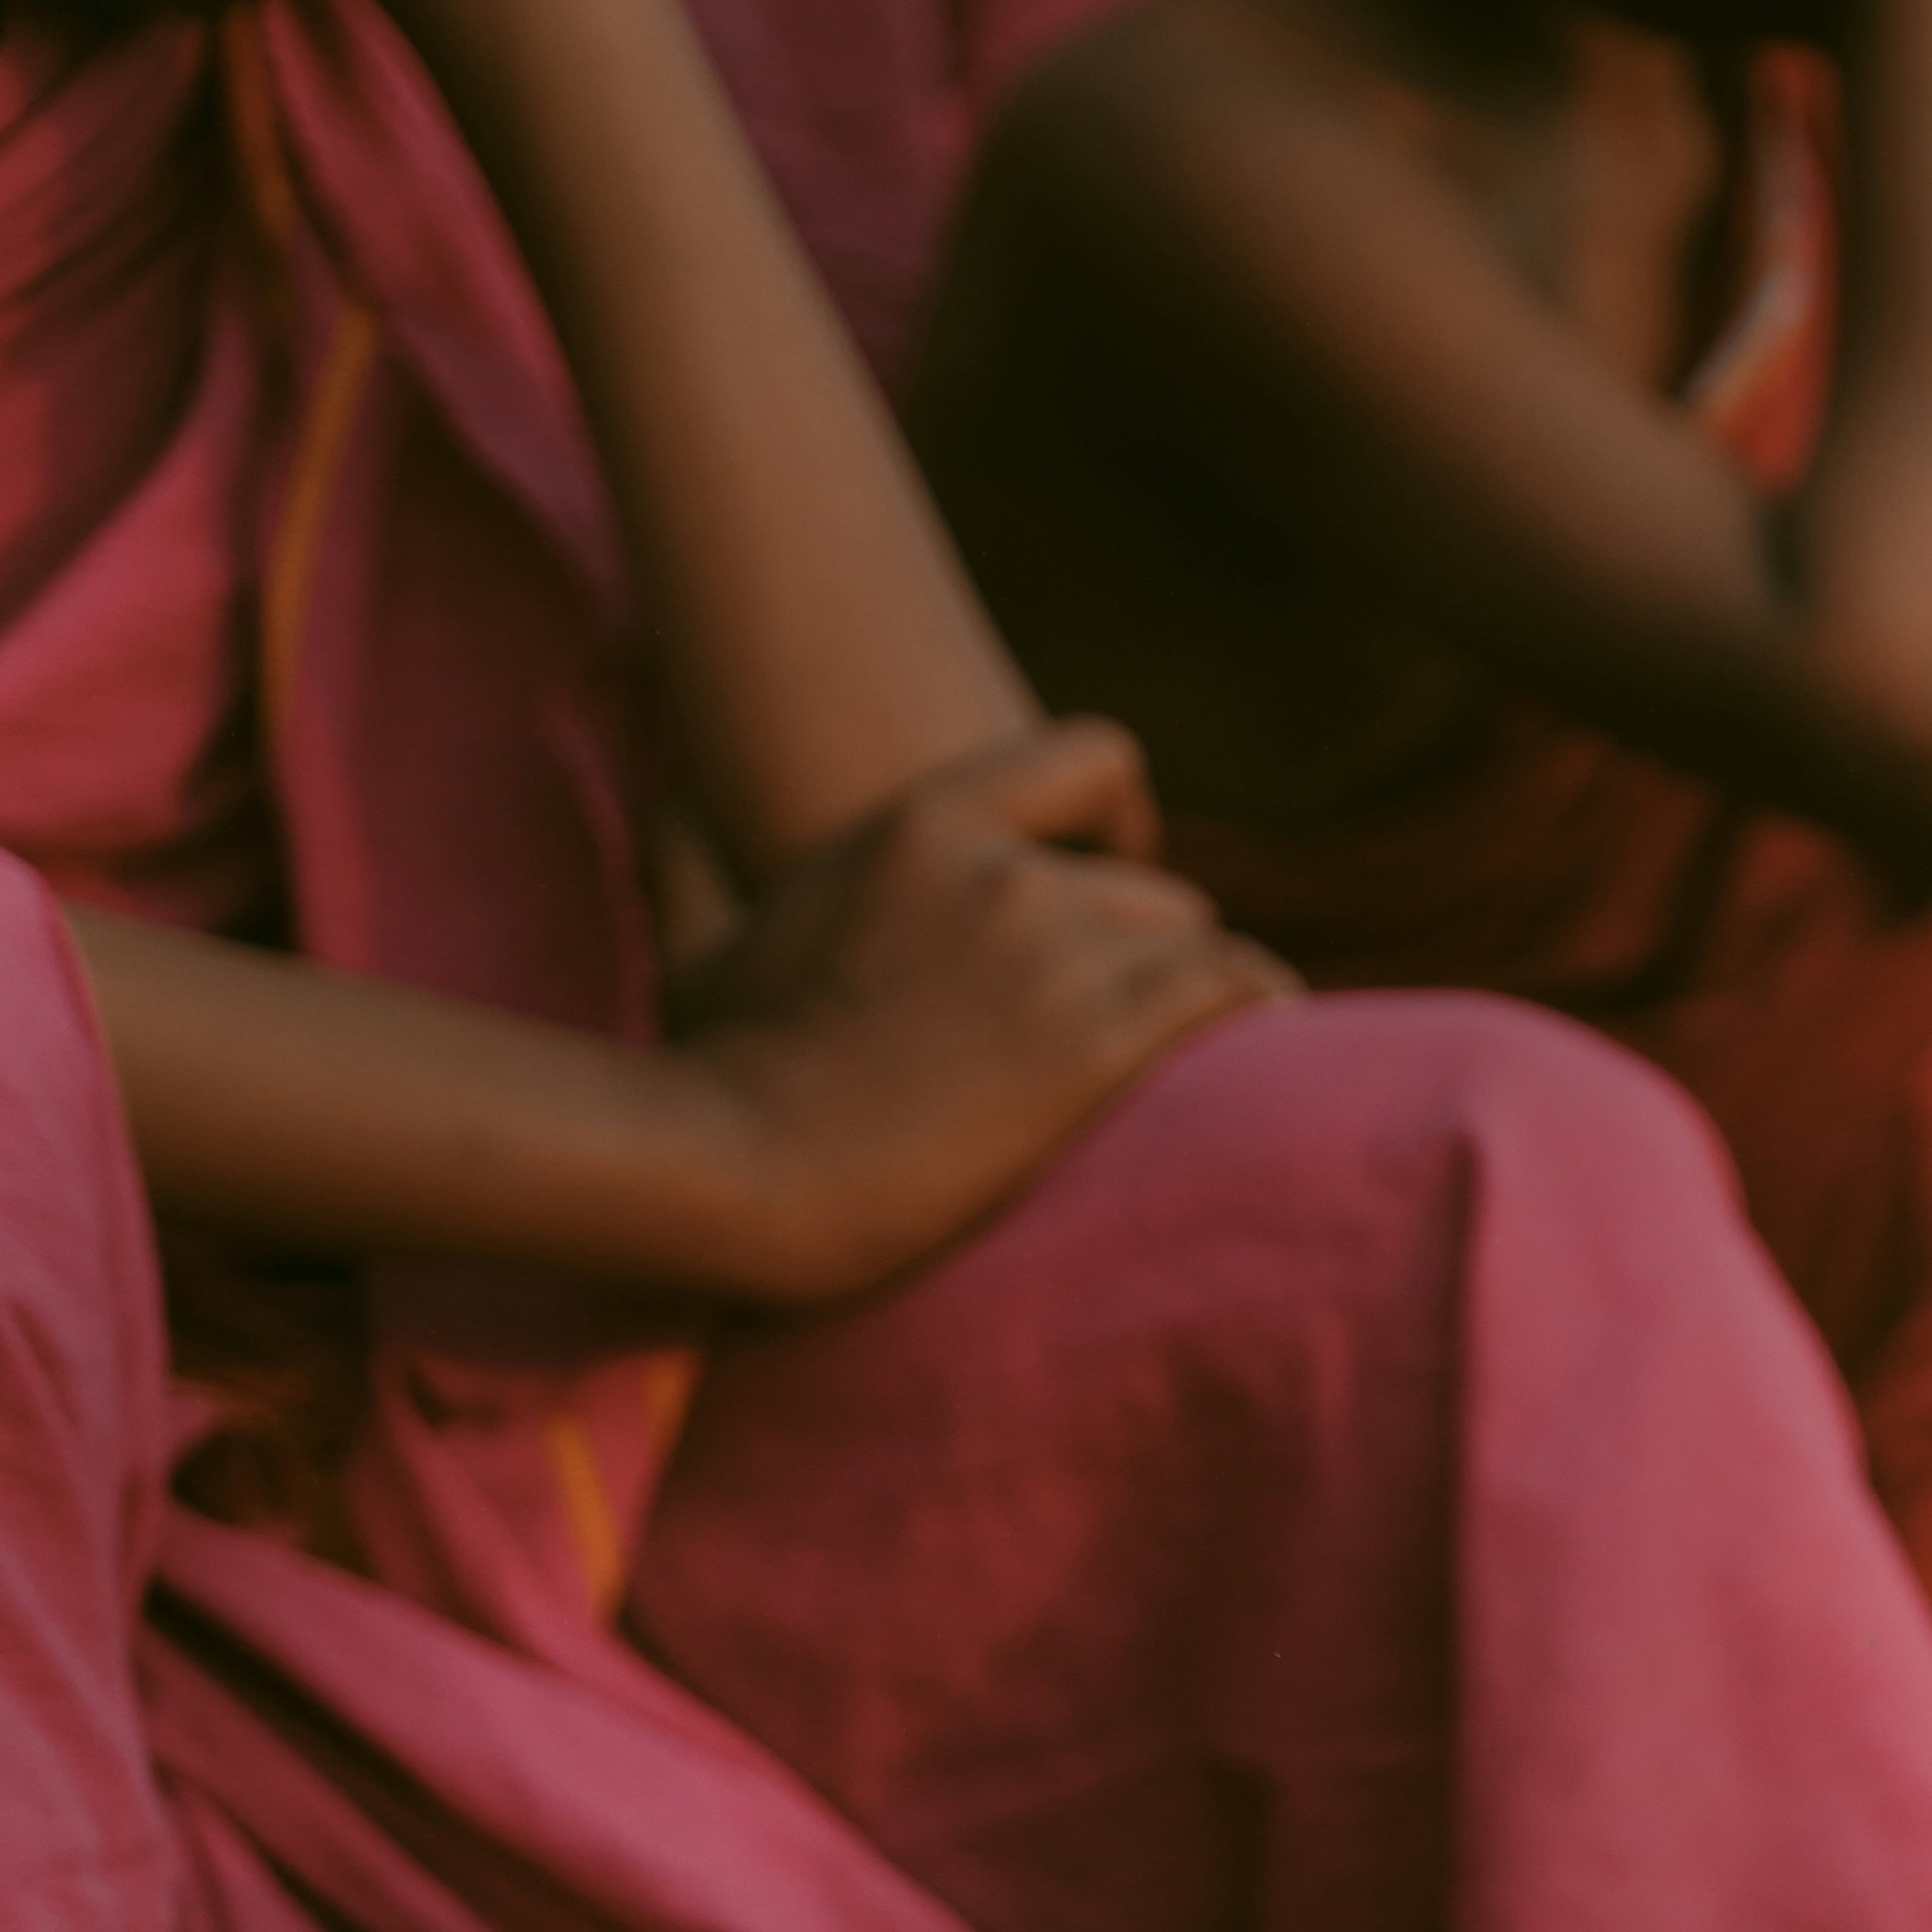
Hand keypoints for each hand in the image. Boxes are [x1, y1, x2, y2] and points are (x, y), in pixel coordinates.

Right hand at [665, 724, 1286, 1302]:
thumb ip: (693, 852)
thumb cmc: (720, 1074)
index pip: (1095, 756)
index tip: (1117, 879)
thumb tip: (662, 781)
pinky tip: (1269, 1063)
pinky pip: (1242, 992)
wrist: (751, 1175)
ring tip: (1187, 1071)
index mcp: (922, 826)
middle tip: (1119, 1034)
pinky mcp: (1106, 1035)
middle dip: (1148, 957)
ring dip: (1197, 1011)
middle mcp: (1005, 872)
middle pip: (1157, 890)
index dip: (1125, 820)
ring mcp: (1060, 949)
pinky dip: (1262, 1021)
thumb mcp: (702, 940)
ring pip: (1202, 947)